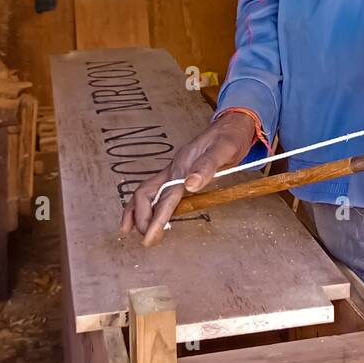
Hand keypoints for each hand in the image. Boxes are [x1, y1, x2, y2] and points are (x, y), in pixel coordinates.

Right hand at [123, 109, 256, 246]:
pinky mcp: (179, 172)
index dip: (156, 219)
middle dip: (141, 217)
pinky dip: (148, 204)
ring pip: (147, 191)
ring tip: (129, 229)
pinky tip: (148, 213)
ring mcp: (174, 169)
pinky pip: (157, 190)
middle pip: (146, 194)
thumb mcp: (224, 149)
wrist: (234, 123)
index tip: (149, 238)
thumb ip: (207, 166)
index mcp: (183, 165)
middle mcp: (174, 168)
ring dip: (137, 211)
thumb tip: (190, 185)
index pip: (165, 197)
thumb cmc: (231, 137)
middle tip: (145, 239)